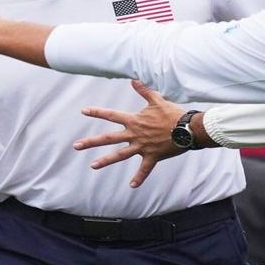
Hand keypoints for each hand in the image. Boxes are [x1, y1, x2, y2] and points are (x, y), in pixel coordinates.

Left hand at [73, 80, 189, 187]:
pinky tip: (132, 185)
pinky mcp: (153, 157)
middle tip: (76, 146)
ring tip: (92, 166)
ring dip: (106, 161)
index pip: (112, 115)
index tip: (83, 111)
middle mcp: (135, 135)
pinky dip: (139, 177)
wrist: (188, 129)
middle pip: (109, 138)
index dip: (97, 112)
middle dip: (91, 141)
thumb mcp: (158, 100)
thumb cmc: (173, 113)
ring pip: (120, 155)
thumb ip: (144, 91)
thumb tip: (134, 80)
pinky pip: (144, 169)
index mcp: (134, 121)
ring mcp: (142, 147)